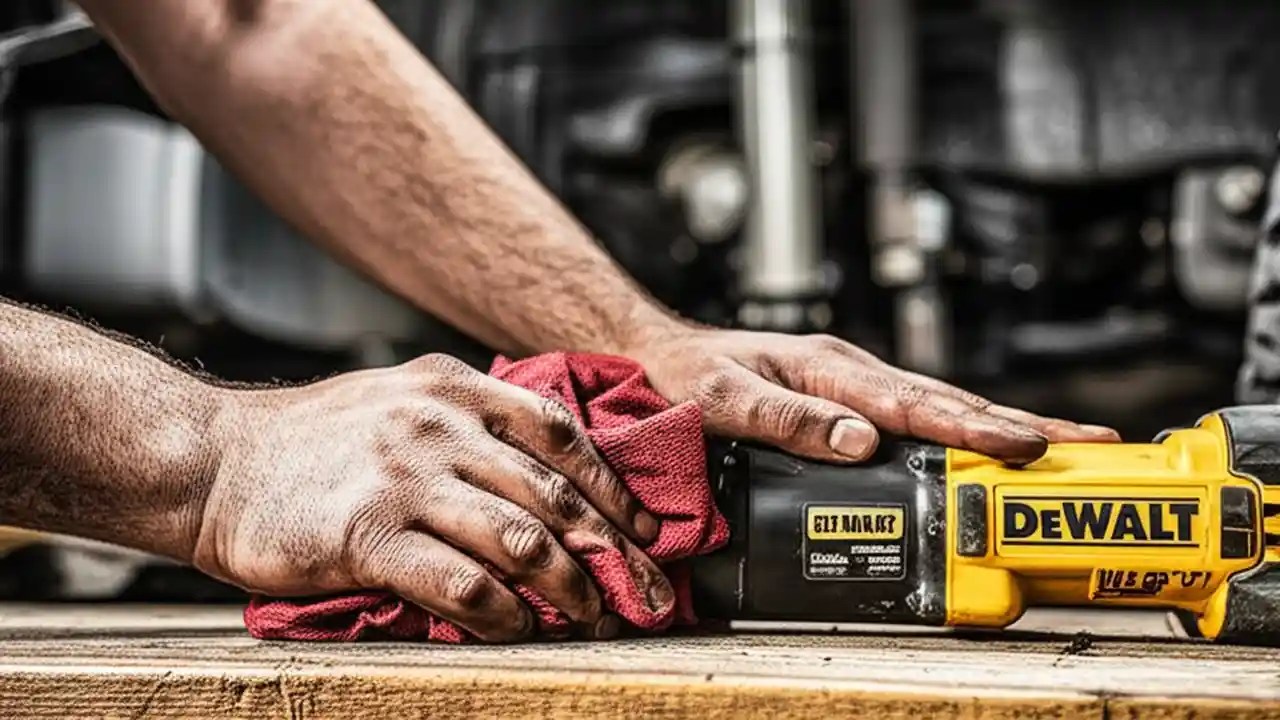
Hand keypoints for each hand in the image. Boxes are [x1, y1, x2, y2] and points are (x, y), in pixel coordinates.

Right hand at [193, 354, 670, 641]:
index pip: (562, 434)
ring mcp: (404, 476)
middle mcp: (437, 424)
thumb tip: (545, 480)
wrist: (210, 461)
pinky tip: (519, 629)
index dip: (615, 487)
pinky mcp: (368, 533)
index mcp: (453, 389)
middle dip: (614, 550)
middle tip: (647, 592)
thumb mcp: (397, 401)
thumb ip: (467, 426)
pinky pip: (462, 580)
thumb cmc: (307, 443)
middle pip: (556, 492)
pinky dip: (504, 612)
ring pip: (522, 537)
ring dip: (570, 587)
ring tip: (593, 618)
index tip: (647, 529)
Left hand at [632, 327, 1119, 464]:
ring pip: (938, 403)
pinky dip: (958, 426)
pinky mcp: (844, 398)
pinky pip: (913, 412)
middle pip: (947, 398)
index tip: (1025, 446)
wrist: (658, 356)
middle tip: (1089, 443)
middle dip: (1019, 423)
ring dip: (1000, 423)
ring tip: (1061, 445)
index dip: (973, 427)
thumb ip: (787, 421)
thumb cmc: (684, 375)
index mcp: (827, 369)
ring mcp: (849, 383)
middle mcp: (847, 371)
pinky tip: (982, 444)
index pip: (913, 404)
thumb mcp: (722, 397)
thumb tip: (860, 444)